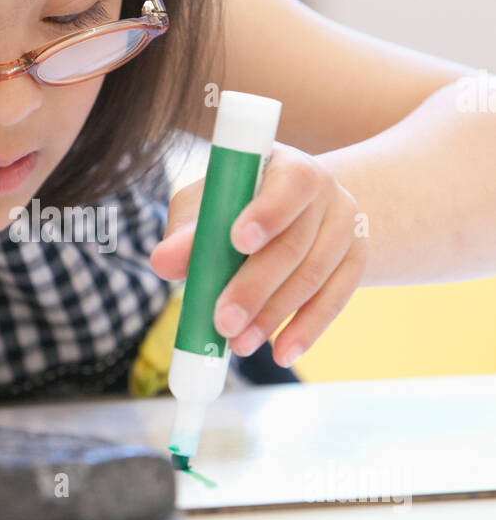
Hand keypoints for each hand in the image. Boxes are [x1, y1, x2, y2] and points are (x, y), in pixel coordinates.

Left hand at [150, 143, 366, 367]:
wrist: (299, 209)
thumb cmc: (237, 204)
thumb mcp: (208, 207)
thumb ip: (187, 231)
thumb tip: (163, 262)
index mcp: (287, 166)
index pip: (287, 185)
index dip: (265, 212)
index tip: (237, 241)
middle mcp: (326, 191)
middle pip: (295, 242)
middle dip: (255, 287)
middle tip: (222, 322)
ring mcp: (346, 227)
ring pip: (314, 276)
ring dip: (274, 315)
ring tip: (238, 344)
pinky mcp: (356, 261)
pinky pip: (335, 299)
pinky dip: (306, 329)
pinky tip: (281, 353)